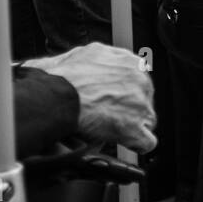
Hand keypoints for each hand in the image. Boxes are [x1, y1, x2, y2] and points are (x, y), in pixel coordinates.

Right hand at [24, 43, 156, 153]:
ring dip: (132, 126)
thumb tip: (69, 64)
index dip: (124, 92)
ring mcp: (140, 104)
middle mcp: (139, 79)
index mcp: (126, 61)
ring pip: (147, 119)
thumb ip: (87, 59)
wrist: (54, 98)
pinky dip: (136, 145)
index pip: (136, 78)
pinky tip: (125, 144)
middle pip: (143, 98)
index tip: (114, 99)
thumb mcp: (77, 56)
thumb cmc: (59, 79)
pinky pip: (147, 142)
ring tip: (113, 130)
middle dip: (129, 108)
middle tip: (109, 115)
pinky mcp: (133, 128)